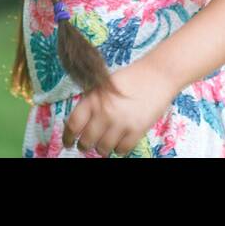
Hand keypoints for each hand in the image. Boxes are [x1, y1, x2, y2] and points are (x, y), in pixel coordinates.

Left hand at [62, 61, 177, 155]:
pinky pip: (121, 150)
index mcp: (94, 98)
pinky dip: (118, 149)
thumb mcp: (104, 86)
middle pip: (87, 140)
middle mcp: (105, 112)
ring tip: (104, 144)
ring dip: (102, 148)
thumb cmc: (130, 78)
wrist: (157, 75)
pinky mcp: (137, 130)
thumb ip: (92, 103)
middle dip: (85, 145)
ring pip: (103, 148)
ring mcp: (121, 123)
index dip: (67, 137)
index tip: (68, 142)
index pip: (73, 124)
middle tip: (87, 145)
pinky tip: (119, 142)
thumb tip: (79, 125)